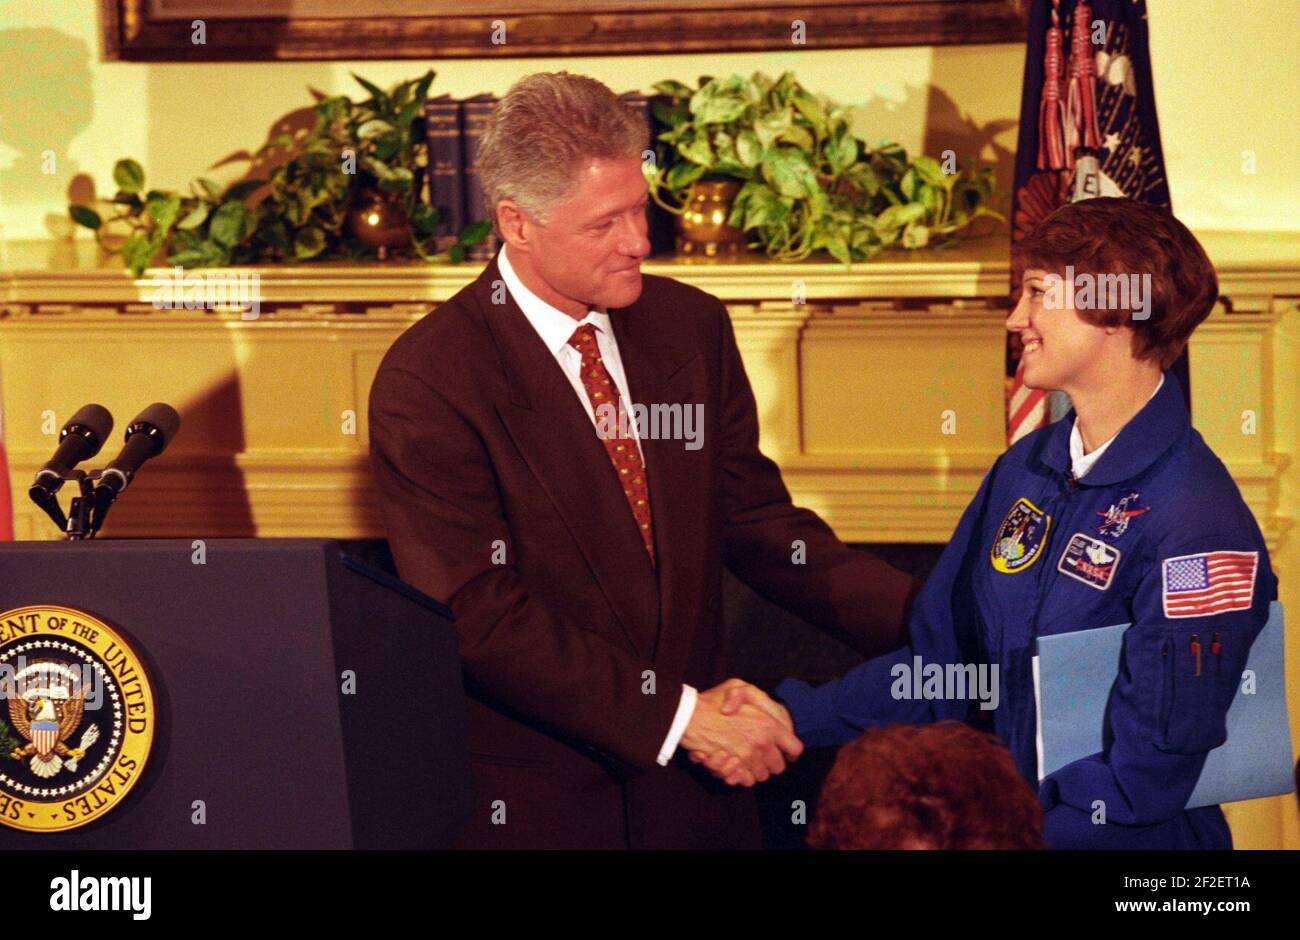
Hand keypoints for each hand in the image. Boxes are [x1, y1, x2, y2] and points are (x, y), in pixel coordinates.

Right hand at [680, 679, 802, 786]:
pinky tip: (735, 766)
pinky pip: (746, 781)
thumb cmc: (712, 700)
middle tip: (761, 756)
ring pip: (762, 776)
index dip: (789, 751)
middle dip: (771, 763)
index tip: (783, 751)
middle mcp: (762, 743)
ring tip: (746, 760)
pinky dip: (741, 777)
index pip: (794, 748)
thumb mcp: (736, 686)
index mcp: (769, 725)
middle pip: (779, 767)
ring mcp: (748, 757)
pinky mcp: (733, 769)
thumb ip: (754, 696)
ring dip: (755, 771)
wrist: (688, 717)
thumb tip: (765, 715)